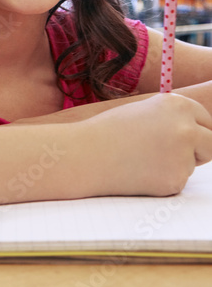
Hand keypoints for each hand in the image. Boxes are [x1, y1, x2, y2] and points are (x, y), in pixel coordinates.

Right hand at [91, 93, 211, 196]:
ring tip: (141, 159)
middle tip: (173, 154)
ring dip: (175, 166)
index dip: (198, 131)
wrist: (86, 154)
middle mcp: (186, 128)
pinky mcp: (175, 180)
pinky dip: (163, 181)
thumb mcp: (145, 112)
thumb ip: (173, 119)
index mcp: (178, 105)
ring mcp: (183, 155)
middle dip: (200, 151)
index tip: (190, 138)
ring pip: (192, 165)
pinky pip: (177, 181)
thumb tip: (199, 132)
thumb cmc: (110, 131)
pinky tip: (139, 173)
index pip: (207, 120)